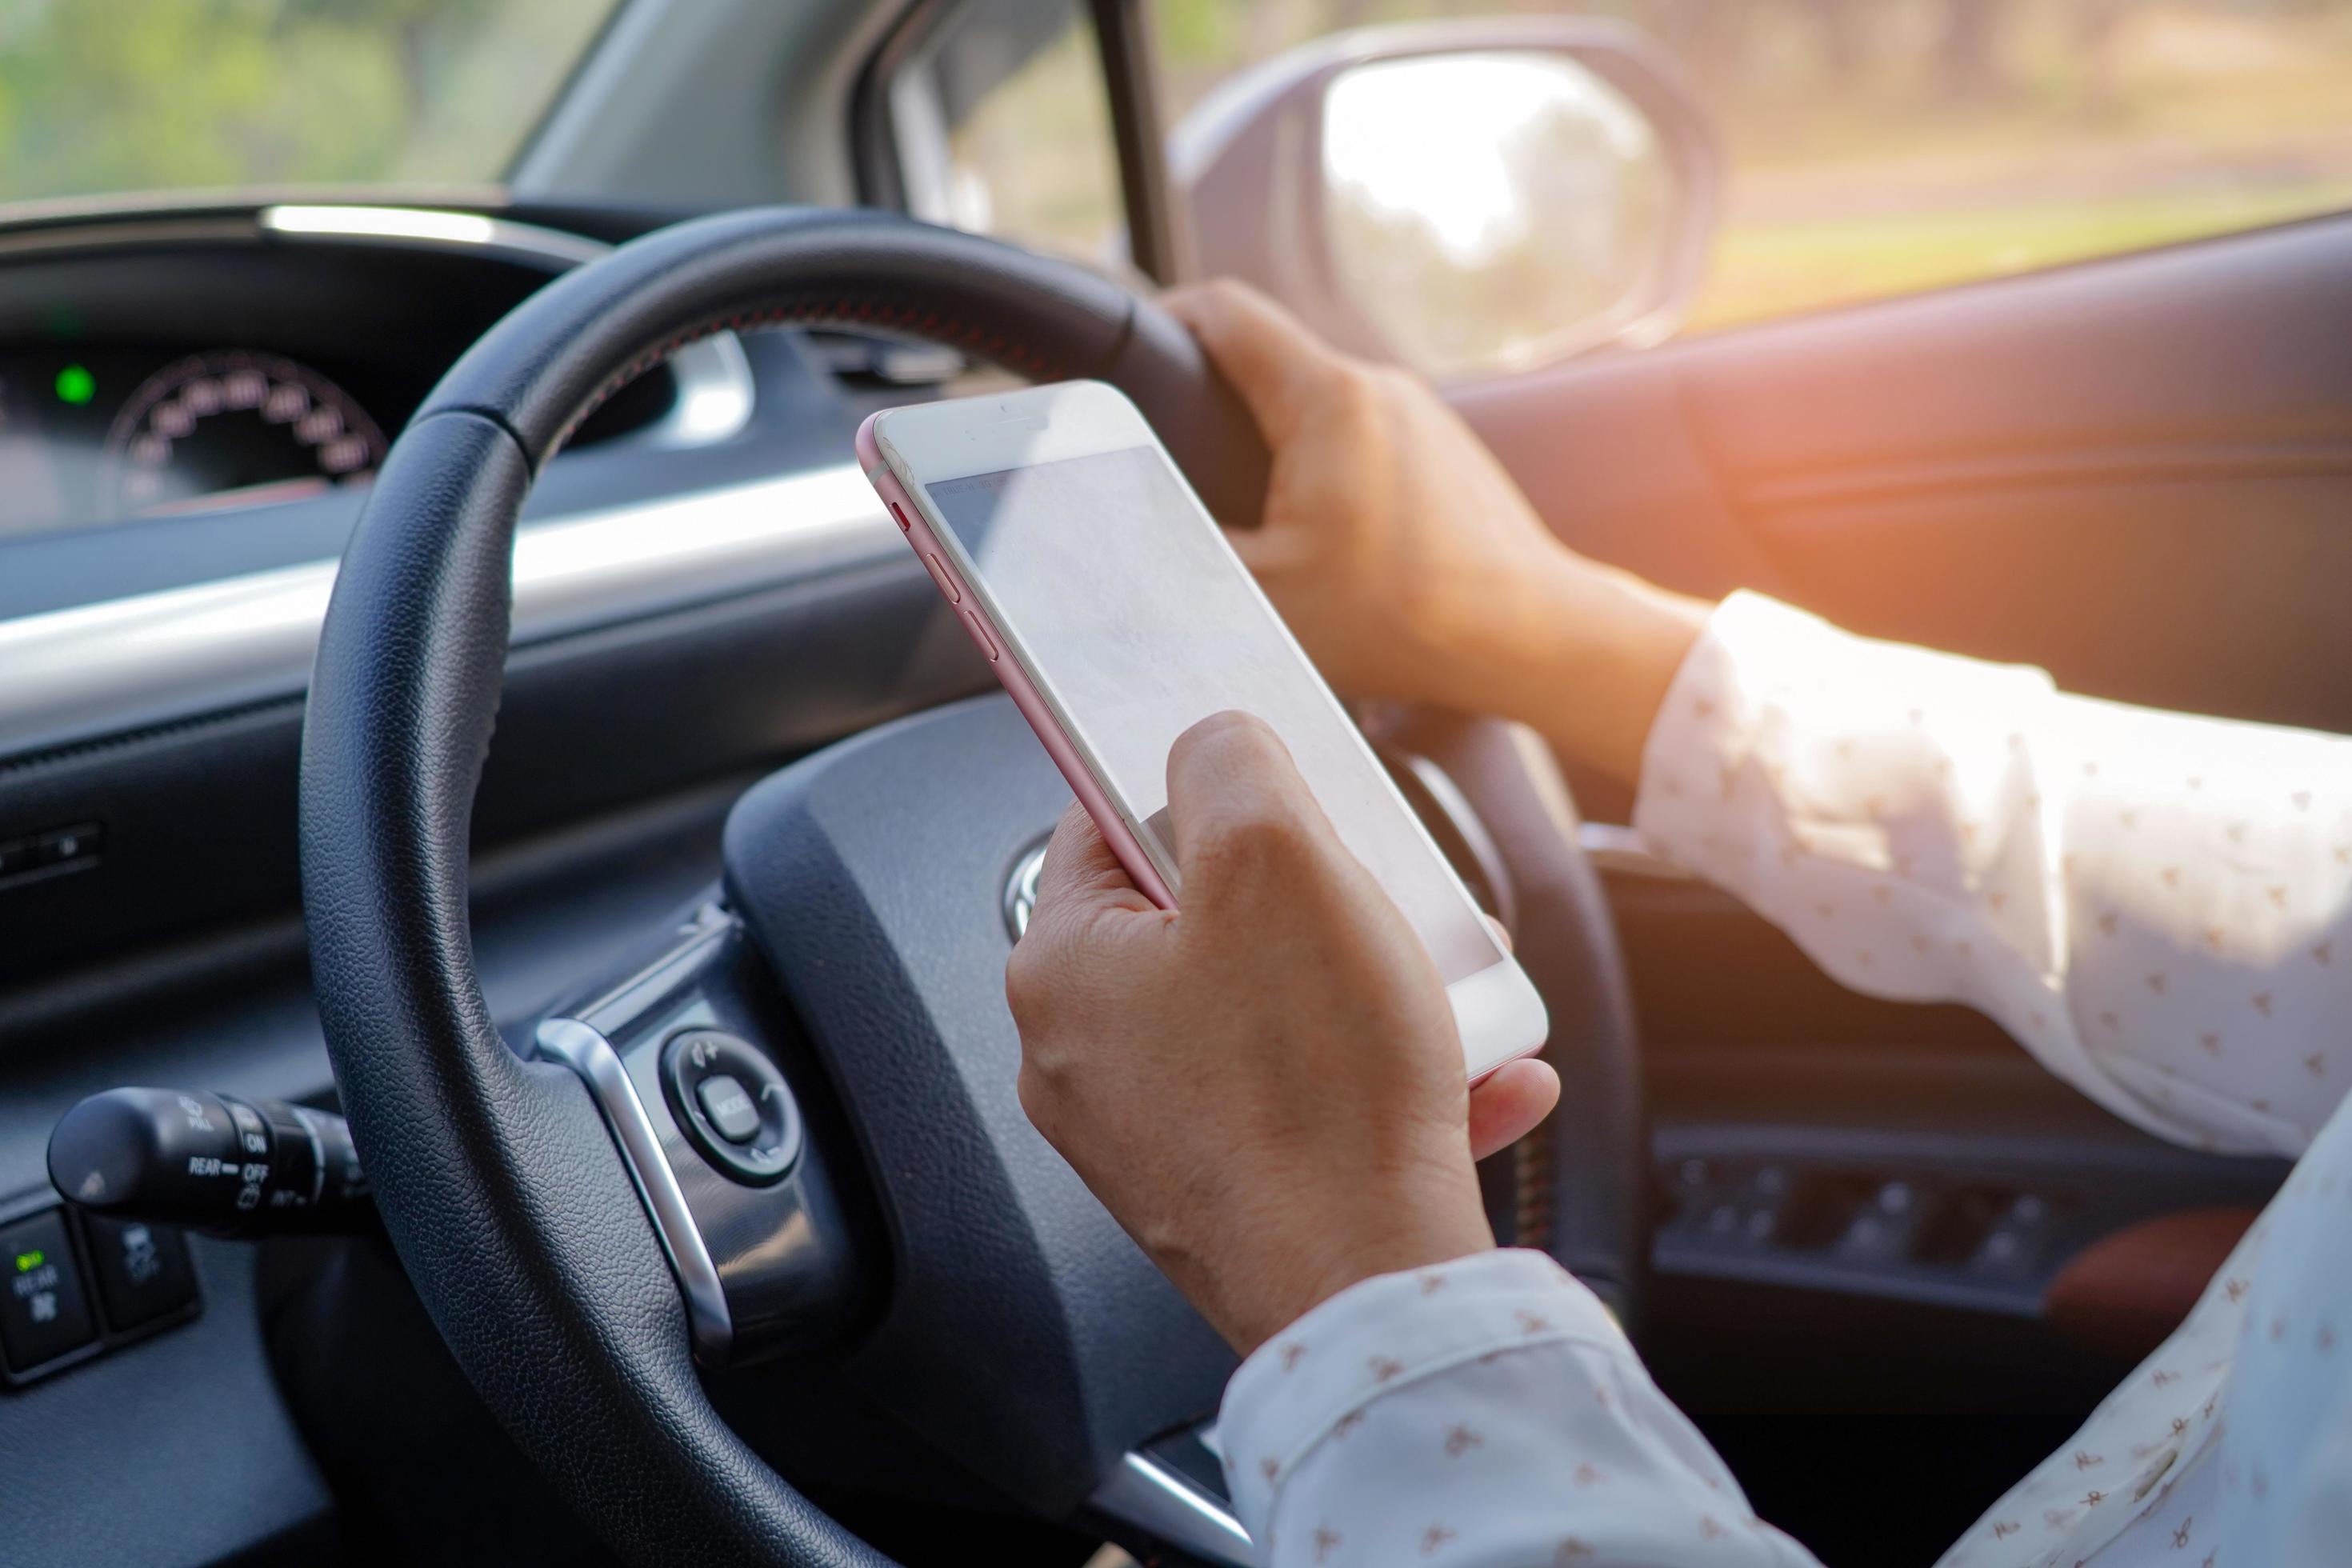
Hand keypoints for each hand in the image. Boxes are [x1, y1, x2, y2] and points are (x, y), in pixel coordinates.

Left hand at [1006, 711, 1558, 1355]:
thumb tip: (1212, 743)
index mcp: (1060, 970)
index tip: (1270, 793)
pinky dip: (1390, 1075)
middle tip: (1377, 898)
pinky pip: (1310, 1101)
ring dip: (1370, 986)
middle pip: (1201, 921)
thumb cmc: (1312, 1089)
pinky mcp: (1227, 1191)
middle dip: (1313, 899)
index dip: (1199, 792)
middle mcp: (1087, 1059)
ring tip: (1445, 989)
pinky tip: (1475, 1074)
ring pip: (1270, 1011)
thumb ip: (1229, 764)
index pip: (1104, 826)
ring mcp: (1156, 1135)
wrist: (1368, 1286)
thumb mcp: (1273, 856)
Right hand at [1167, 280, 1708, 786]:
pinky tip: (1321, 543)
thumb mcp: (1259, 596)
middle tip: (1177, 471)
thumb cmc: (1408, 620)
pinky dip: (1325, 476)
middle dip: (1213, 409)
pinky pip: (1361, 440)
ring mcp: (1420, 417)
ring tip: (1253, 521)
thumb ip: (1179, 547)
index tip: (1127, 361)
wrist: (1532, 639)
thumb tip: (1118, 522)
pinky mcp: (1444, 454)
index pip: (1222, 311)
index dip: (1159, 324)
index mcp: (1328, 398)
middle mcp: (1380, 387)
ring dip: (1274, 449)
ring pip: (1316, 406)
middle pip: (1267, 362)